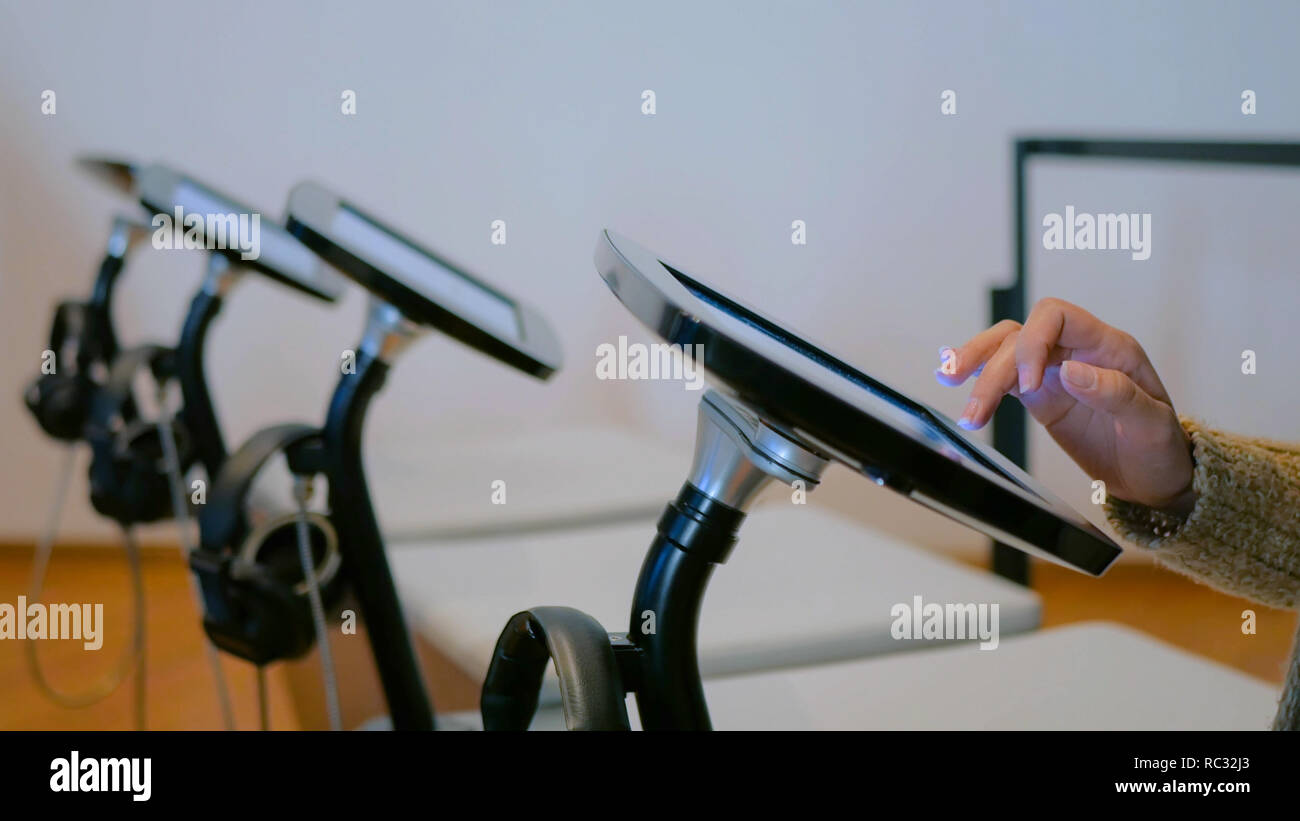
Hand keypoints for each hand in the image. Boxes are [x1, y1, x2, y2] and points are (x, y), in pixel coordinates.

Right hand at [936, 297, 1194, 511]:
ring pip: (1003, 351)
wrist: (1155, 479)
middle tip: (974, 402)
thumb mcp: (1152, 424)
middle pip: (1019, 335)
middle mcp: (1077, 351)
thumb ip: (1115, 393)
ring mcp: (1055, 373)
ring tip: (948, 382)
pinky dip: (978, 378)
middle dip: (991, 364)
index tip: (1028, 386)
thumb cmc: (1161, 447)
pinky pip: (1003, 377)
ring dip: (975, 367)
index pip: (1056, 317)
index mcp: (1108, 347)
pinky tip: (956, 379)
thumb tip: (1072, 372)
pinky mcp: (1040, 396)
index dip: (1032, 342)